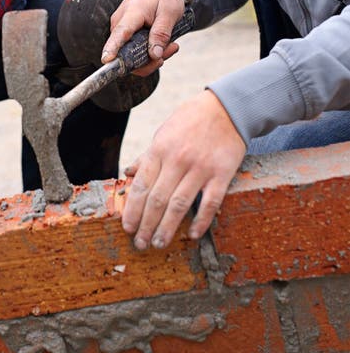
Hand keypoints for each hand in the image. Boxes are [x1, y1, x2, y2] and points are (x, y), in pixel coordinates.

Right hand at [101, 0, 185, 68]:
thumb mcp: (170, 12)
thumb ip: (161, 33)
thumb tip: (154, 55)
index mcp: (132, 13)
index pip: (120, 33)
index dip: (113, 48)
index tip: (106, 60)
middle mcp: (120, 23)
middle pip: (126, 53)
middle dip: (149, 61)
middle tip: (173, 48)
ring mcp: (119, 29)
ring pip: (131, 55)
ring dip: (152, 57)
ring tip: (172, 45)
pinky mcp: (123, 34)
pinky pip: (133, 51)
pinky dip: (149, 52)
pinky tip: (165, 45)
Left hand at [121, 89, 245, 248]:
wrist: (226, 108)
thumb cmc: (190, 120)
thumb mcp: (164, 132)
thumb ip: (148, 155)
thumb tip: (129, 172)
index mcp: (160, 149)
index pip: (142, 185)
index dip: (132, 209)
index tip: (127, 227)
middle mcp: (178, 160)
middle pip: (157, 199)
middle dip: (146, 225)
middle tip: (140, 244)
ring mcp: (200, 168)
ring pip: (179, 205)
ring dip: (167, 228)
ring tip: (159, 244)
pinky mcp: (222, 174)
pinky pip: (210, 203)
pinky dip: (201, 221)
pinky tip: (192, 235)